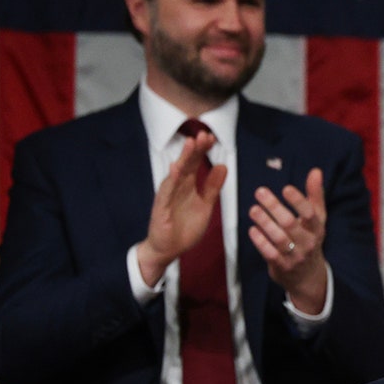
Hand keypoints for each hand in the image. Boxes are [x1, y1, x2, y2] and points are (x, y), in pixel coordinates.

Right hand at [137, 131, 226, 285]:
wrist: (169, 249)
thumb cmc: (185, 226)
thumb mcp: (205, 205)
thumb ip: (213, 187)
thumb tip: (223, 166)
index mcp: (188, 185)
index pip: (196, 163)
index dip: (203, 150)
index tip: (211, 137)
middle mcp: (177, 186)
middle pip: (187, 164)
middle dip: (195, 149)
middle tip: (204, 134)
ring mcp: (168, 195)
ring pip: (176, 173)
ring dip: (183, 158)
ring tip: (191, 144)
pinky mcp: (161, 207)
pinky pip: (166, 191)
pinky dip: (171, 180)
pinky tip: (175, 168)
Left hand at [249, 167, 328, 313]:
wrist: (308, 277)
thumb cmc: (310, 240)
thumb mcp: (317, 220)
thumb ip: (315, 195)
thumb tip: (315, 171)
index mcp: (317, 229)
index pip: (310, 214)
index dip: (298, 201)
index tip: (285, 188)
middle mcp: (307, 243)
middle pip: (290, 223)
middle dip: (274, 207)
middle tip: (260, 192)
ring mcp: (295, 256)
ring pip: (278, 238)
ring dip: (264, 222)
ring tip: (253, 209)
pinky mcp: (282, 267)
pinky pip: (269, 253)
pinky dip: (260, 241)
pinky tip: (252, 229)